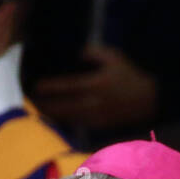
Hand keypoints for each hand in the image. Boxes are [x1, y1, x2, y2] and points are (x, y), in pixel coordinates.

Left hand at [34, 44, 157, 128]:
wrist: (148, 100)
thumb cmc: (129, 75)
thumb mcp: (113, 56)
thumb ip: (93, 53)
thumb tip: (77, 54)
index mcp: (96, 85)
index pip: (67, 87)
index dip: (50, 88)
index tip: (36, 87)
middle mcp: (94, 104)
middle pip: (64, 107)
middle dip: (46, 106)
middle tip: (31, 102)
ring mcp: (97, 117)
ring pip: (69, 118)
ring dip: (53, 115)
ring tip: (39, 111)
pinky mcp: (100, 125)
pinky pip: (78, 124)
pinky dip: (65, 121)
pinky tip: (56, 118)